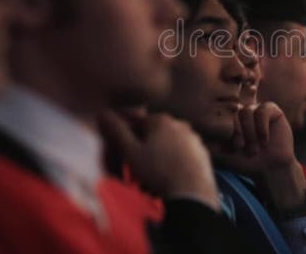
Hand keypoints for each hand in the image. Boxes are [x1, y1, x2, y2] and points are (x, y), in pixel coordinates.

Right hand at [99, 110, 219, 210]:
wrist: (191, 193)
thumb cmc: (157, 171)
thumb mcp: (130, 152)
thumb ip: (117, 131)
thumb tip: (102, 113)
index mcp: (161, 120)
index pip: (139, 124)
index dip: (130, 141)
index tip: (127, 158)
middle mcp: (181, 124)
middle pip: (155, 136)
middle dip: (145, 152)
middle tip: (139, 174)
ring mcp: (195, 139)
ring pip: (170, 147)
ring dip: (160, 160)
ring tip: (153, 182)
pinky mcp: (203, 154)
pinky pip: (183, 157)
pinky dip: (175, 166)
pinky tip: (170, 181)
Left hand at [209, 102, 305, 211]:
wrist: (269, 169)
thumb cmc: (245, 162)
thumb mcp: (223, 154)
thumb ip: (210, 143)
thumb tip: (191, 133)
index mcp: (230, 120)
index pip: (222, 112)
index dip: (226, 127)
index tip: (232, 145)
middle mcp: (242, 112)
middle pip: (233, 112)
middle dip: (237, 132)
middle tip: (240, 148)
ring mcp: (257, 109)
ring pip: (247, 111)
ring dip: (250, 133)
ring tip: (255, 149)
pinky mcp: (272, 111)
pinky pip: (263, 111)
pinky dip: (262, 128)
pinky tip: (265, 141)